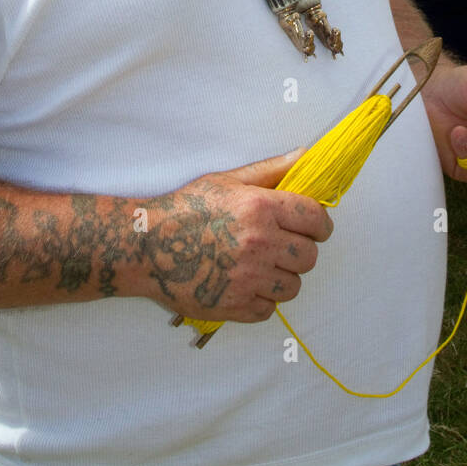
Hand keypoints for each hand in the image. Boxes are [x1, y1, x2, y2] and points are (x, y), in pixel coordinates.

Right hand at [135, 149, 332, 322]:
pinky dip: (261, 300)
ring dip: (283, 278)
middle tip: (283, 247)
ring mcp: (247, 279)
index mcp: (260, 208)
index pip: (315, 219)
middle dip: (300, 251)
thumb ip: (270, 171)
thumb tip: (305, 155)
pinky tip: (245, 284)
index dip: (320, 224)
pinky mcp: (234, 306)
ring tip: (263, 267)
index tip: (314, 228)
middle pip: (309, 257)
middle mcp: (258, 244)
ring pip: (293, 286)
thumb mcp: (228, 181)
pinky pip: (269, 309)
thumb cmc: (186, 209)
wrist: (146, 245)